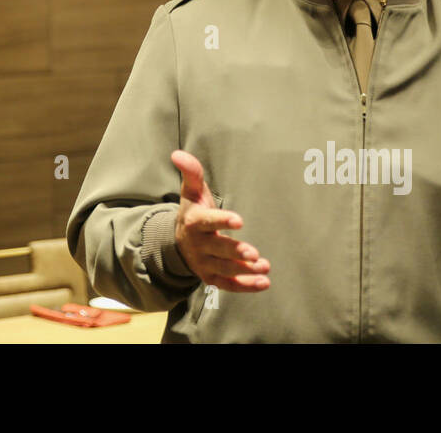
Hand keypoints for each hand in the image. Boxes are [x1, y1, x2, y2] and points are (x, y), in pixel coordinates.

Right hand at [170, 150, 270, 291]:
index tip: (239, 221)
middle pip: (217, 249)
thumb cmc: (193, 211)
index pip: (207, 221)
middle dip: (235, 251)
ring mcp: (204, 263)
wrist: (179, 241)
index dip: (222, 221)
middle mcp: (197, 244)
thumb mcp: (191, 191)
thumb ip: (191, 172)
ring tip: (264, 266)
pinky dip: (245, 286)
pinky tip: (264, 282)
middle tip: (254, 253)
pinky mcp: (211, 277)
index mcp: (193, 222)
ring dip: (245, 270)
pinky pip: (227, 284)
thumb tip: (177, 153)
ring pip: (225, 269)